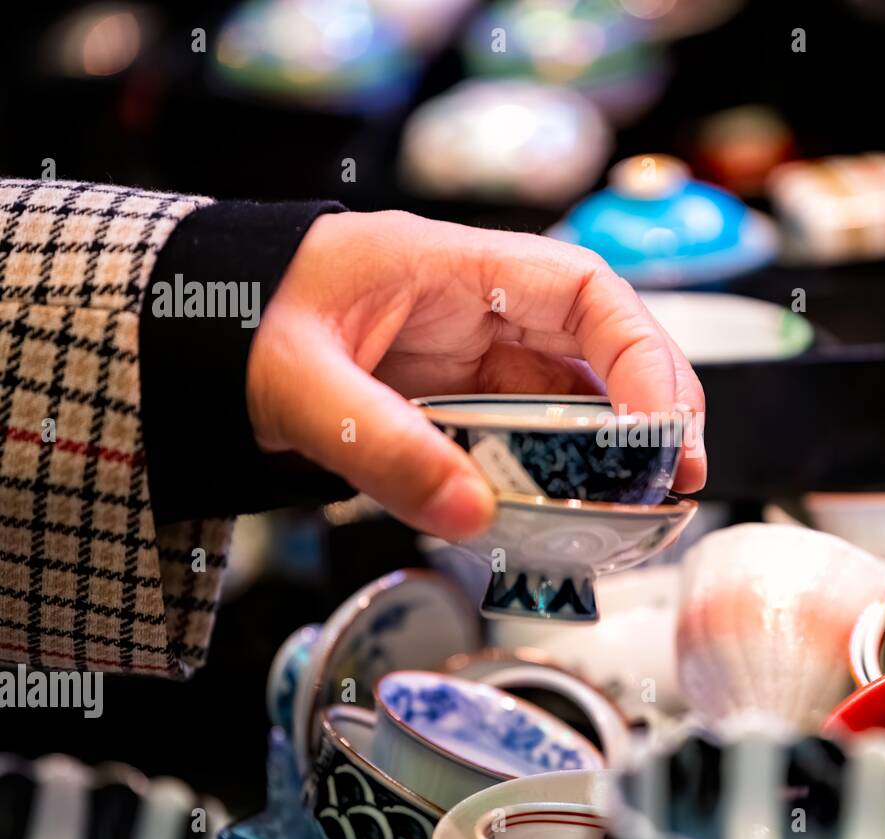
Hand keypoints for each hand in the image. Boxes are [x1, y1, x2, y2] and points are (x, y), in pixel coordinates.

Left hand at [246, 210, 705, 538]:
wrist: (191, 332)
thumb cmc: (237, 324)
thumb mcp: (297, 382)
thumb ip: (378, 445)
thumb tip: (472, 514)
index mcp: (454, 267)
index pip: (585, 289)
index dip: (642, 352)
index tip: (662, 424)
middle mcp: (480, 307)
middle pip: (601, 344)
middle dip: (653, 405)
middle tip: (681, 476)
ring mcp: (470, 355)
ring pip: (573, 392)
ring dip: (616, 445)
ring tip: (648, 503)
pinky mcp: (454, 398)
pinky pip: (528, 429)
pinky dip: (560, 468)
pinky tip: (576, 508)